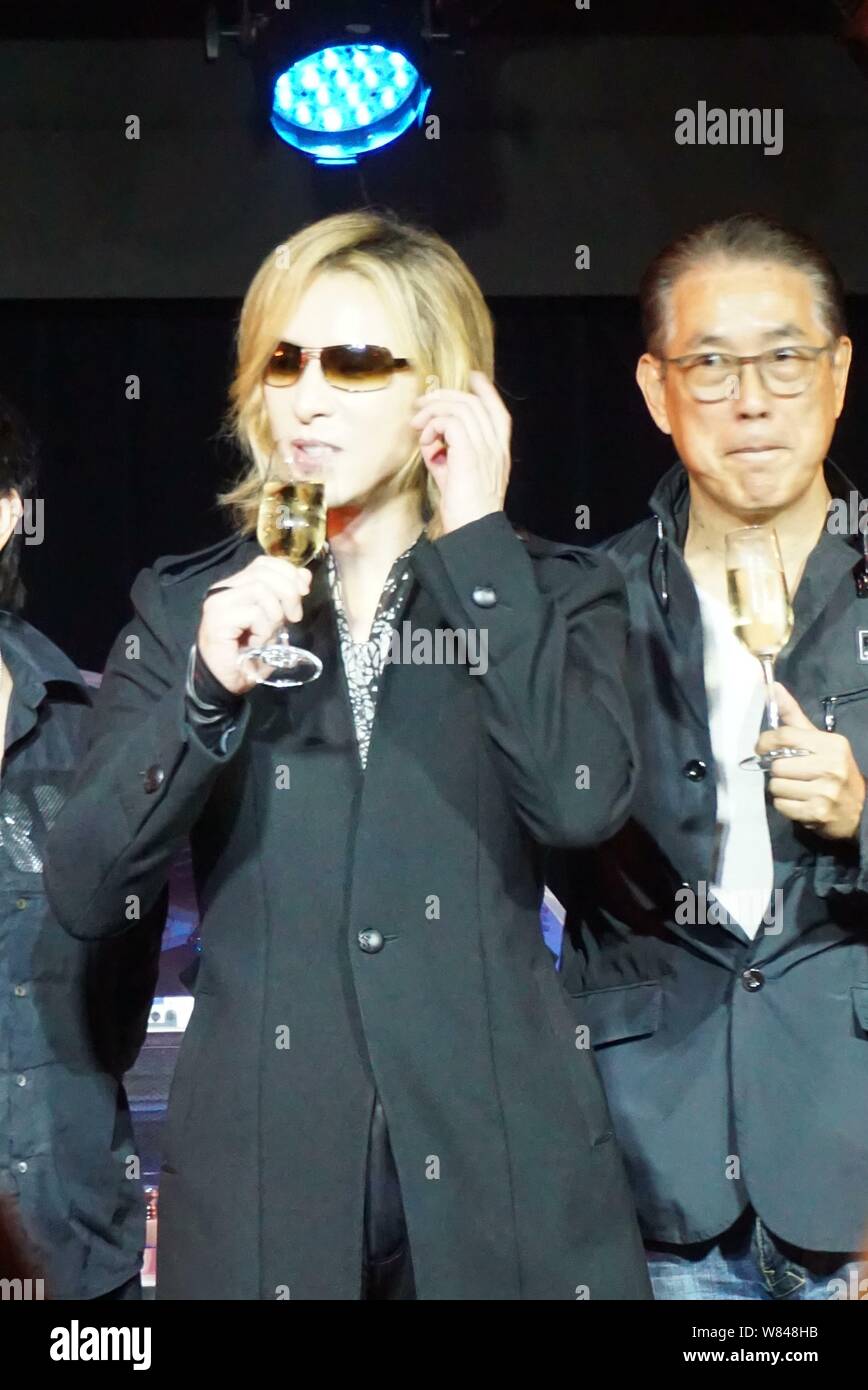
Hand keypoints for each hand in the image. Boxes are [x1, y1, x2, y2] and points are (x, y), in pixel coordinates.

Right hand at [195, 556, 311, 695]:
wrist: (227, 682)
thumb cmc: (249, 654)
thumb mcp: (276, 622)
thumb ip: (286, 597)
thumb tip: (304, 575)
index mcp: (236, 586)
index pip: (264, 563)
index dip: (288, 572)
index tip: (304, 591)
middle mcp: (223, 589)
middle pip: (264, 572)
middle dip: (289, 592)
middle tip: (295, 617)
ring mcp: (217, 602)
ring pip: (260, 589)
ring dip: (275, 615)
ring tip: (270, 635)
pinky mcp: (217, 618)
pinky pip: (254, 613)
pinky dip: (264, 630)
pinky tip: (257, 644)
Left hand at [410, 370, 510, 534]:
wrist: (474, 531)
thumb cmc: (464, 511)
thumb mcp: (454, 477)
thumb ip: (445, 456)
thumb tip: (430, 439)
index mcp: (499, 452)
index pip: (498, 411)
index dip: (485, 391)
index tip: (471, 377)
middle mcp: (496, 446)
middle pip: (474, 402)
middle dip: (444, 397)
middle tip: (421, 404)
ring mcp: (485, 448)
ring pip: (461, 407)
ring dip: (434, 411)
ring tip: (418, 425)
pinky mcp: (469, 453)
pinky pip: (450, 422)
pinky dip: (433, 425)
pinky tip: (425, 440)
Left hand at [759, 682, 866, 839]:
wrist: (857, 809)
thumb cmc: (833, 769)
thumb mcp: (819, 740)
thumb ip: (793, 716)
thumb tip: (771, 687)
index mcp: (831, 744)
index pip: (785, 736)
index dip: (766, 742)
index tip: (763, 748)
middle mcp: (831, 766)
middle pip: (778, 765)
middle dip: (776, 770)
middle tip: (788, 772)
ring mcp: (825, 791)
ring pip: (776, 786)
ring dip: (780, 788)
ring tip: (795, 788)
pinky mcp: (817, 812)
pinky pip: (781, 805)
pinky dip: (784, 805)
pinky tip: (799, 802)